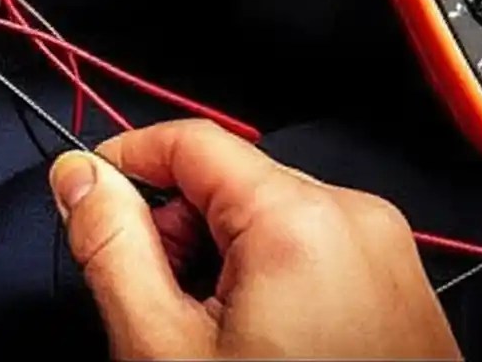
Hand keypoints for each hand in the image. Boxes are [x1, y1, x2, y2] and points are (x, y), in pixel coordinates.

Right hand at [48, 119, 459, 359]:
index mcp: (299, 222)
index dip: (125, 160)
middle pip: (229, 180)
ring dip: (219, 257)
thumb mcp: (162, 348)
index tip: (89, 192)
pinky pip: (314, 248)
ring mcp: (388, 255)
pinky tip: (256, 343)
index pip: (189, 141)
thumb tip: (81, 180)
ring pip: (269, 216)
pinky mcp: (400, 289)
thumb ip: (110, 246)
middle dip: (175, 227)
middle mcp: (356, 221)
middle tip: (151, 296)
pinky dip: (268, 278)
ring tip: (211, 336)